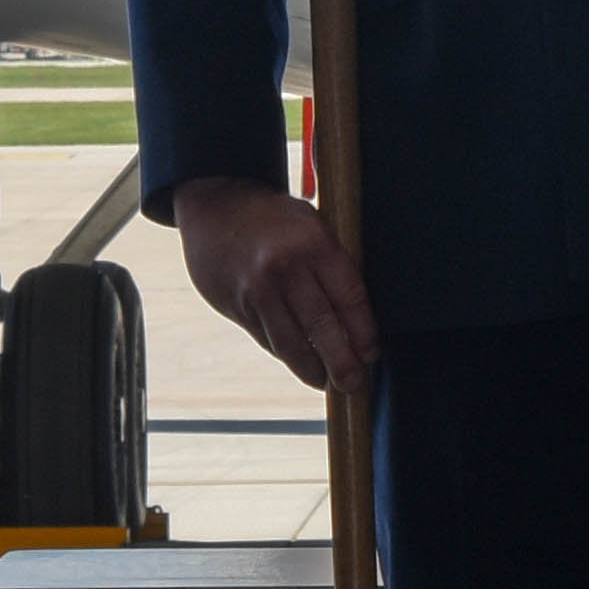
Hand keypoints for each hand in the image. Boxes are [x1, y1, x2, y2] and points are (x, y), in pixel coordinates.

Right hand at [174, 173, 376, 392]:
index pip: (350, 299)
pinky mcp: (236, 305)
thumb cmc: (275, 219)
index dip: (364, 334)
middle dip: (343, 363)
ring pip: (291, 343)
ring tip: (327, 382)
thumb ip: (333, 267)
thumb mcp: (312, 226)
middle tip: (354, 384)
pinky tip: (300, 363)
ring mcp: (257, 290)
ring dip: (312, 369)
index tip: (371, 354)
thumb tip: (357, 322)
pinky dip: (286, 355)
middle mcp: (286, 269)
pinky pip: (267, 339)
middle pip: (323, 329)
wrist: (216, 205)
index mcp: (315, 244)